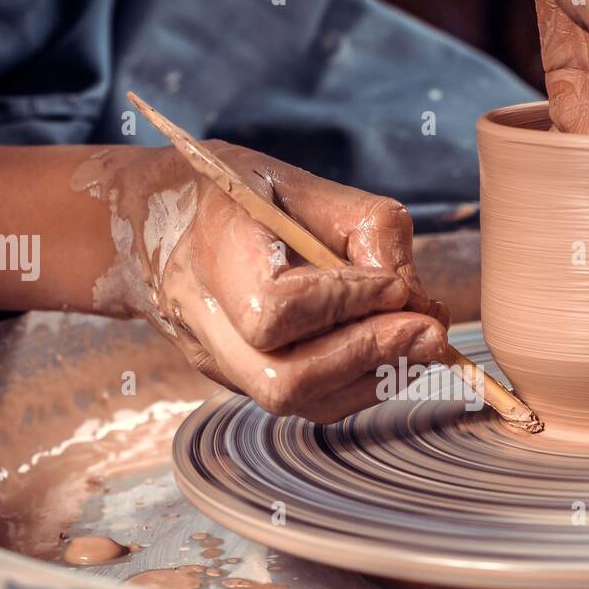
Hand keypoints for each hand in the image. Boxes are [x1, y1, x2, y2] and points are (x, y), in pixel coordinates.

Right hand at [103, 143, 449, 422]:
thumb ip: (366, 229)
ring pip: (301, 403)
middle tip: (430, 331)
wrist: (158, 225)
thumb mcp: (302, 185)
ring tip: (421, 338)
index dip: (345, 304)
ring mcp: (220, 363)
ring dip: (375, 375)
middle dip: (369, 356)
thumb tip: (413, 295)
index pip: (275, 310)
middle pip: (283, 381)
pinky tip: (393, 350)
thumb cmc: (237, 197)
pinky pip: (309, 404)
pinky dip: (363, 383)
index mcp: (212, 254)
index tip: (394, 285)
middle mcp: (206, 322)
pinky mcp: (242, 382)